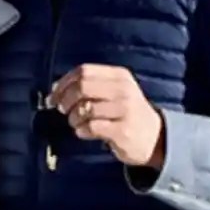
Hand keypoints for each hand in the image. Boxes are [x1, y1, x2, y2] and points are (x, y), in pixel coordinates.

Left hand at [49, 64, 165, 167]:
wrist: (155, 138)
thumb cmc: (126, 113)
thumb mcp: (115, 92)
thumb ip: (90, 86)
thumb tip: (56, 88)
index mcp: (120, 76)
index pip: (84, 71)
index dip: (64, 82)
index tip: (54, 96)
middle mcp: (124, 90)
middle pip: (82, 87)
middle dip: (66, 99)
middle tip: (63, 109)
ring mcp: (125, 110)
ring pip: (85, 109)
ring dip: (73, 118)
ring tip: (76, 123)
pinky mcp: (123, 131)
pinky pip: (91, 127)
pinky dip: (81, 130)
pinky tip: (84, 132)